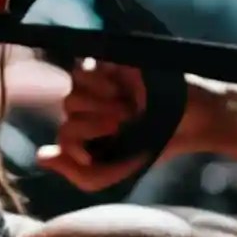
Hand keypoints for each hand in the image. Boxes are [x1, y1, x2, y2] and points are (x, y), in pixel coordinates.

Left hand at [35, 59, 228, 191]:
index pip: (64, 135)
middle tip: (123, 124)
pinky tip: (117, 90)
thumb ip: (81, 175)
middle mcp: (89, 105)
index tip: (91, 154)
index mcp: (88, 131)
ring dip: (96, 105)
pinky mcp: (108, 62)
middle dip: (91, 124)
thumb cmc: (157, 144)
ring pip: (72, 92)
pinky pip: (82, 68)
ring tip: (125, 109)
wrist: (194, 120)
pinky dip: (95, 82)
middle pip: (67, 110)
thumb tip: (42, 158)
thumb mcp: (119, 172)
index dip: (73, 145)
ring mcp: (98, 82)